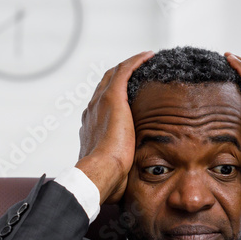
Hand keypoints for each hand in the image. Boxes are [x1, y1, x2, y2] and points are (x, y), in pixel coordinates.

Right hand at [76, 51, 154, 204]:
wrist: (99, 174)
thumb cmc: (106, 181)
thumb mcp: (114, 173)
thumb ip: (121, 170)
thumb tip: (131, 183)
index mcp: (91, 129)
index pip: (101, 107)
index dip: (113, 99)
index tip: (128, 97)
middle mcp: (92, 112)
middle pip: (105, 86)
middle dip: (120, 78)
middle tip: (138, 73)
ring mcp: (101, 103)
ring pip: (114, 75)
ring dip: (128, 67)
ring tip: (145, 61)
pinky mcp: (113, 98)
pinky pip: (124, 71)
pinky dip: (136, 61)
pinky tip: (149, 56)